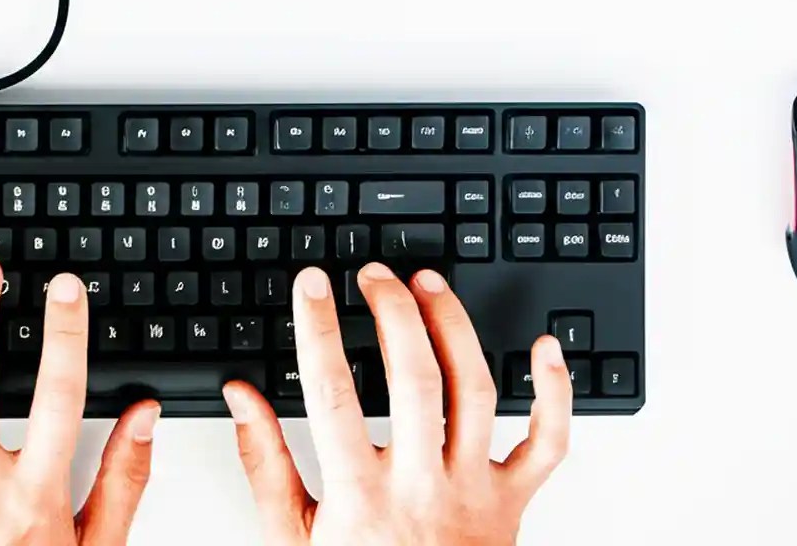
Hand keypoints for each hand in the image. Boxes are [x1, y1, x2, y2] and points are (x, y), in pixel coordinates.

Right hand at [223, 264, 570, 545]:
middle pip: (414, 380)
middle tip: (374, 276)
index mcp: (360, 497)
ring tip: (429, 285)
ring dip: (455, 329)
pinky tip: (545, 348)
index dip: (318, 330)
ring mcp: (473, 493)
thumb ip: (265, 462)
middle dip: (393, 312)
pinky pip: (548, 444)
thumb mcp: (291, 535)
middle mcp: (421, 488)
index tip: (312, 285)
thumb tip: (241, 397)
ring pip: (476, 394)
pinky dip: (555, 393)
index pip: (332, 394)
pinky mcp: (513, 503)